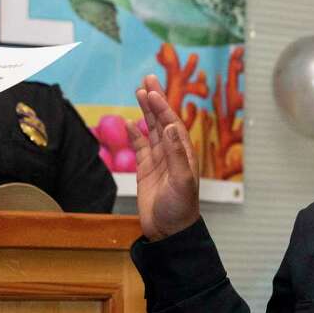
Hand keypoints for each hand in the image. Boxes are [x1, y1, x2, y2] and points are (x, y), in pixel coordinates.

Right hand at [131, 74, 199, 240]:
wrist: (169, 233)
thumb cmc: (180, 210)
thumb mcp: (181, 181)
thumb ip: (175, 154)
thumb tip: (168, 127)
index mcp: (183, 154)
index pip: (172, 123)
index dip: (163, 106)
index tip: (152, 90)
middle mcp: (172, 154)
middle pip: (162, 121)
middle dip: (155, 100)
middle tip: (147, 79)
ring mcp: (159, 162)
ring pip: (151, 131)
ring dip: (146, 112)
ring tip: (139, 92)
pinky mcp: (146, 172)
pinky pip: (140, 148)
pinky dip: (134, 135)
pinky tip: (129, 123)